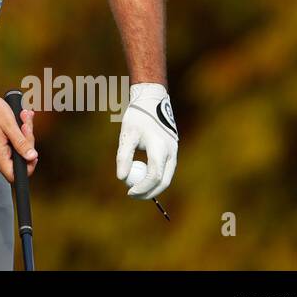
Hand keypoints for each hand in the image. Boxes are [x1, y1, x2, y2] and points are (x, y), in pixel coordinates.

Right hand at [0, 87, 37, 183]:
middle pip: (17, 158)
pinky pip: (8, 142)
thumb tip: (31, 156)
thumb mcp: (9, 124)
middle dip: (26, 140)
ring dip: (21, 133)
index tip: (33, 153)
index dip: (27, 167)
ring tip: (21, 118)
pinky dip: (14, 132)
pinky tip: (15, 121)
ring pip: (14, 148)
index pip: (14, 175)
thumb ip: (21, 143)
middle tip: (26, 126)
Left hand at [117, 82, 177, 199]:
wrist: (152, 100)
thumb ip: (123, 156)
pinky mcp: (173, 151)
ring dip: (152, 186)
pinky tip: (141, 177)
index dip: (142, 187)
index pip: (154, 175)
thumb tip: (121, 178)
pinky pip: (166, 170)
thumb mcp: (127, 134)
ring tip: (134, 188)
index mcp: (160, 147)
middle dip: (149, 192)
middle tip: (132, 195)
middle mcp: (171, 151)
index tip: (129, 193)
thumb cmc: (137, 116)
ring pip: (167, 177)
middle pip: (164, 181)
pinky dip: (155, 177)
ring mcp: (174, 151)